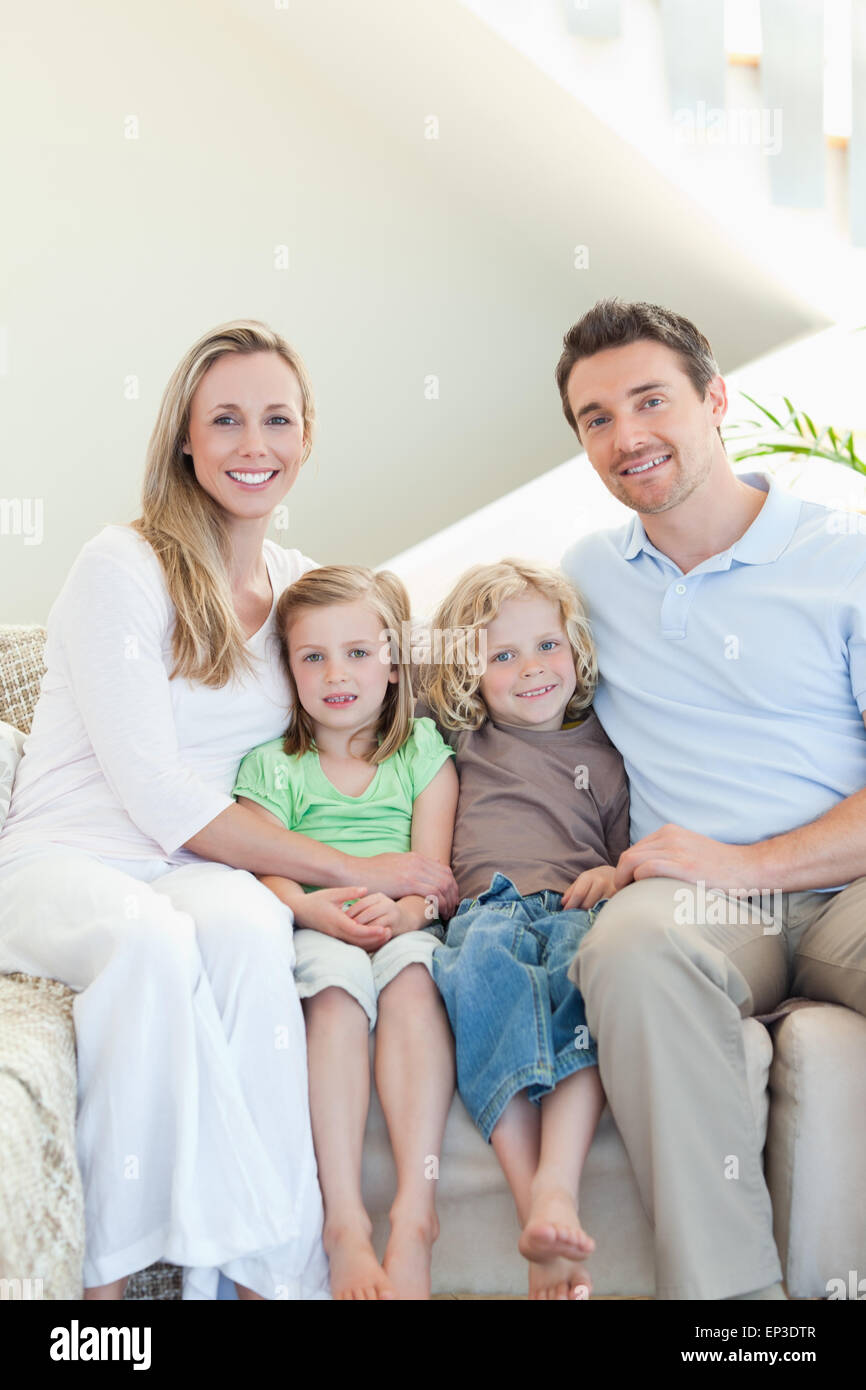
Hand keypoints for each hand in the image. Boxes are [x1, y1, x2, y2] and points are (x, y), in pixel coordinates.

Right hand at [299, 887, 391, 950]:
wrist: (299, 911)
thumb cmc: (316, 900)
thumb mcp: (332, 893)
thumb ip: (349, 892)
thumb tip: (365, 890)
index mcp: (336, 920)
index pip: (356, 930)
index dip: (371, 931)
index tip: (383, 928)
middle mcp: (336, 932)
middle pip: (359, 940)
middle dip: (375, 938)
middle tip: (390, 932)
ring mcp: (336, 937)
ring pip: (356, 944)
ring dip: (371, 942)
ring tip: (386, 936)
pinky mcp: (336, 938)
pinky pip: (352, 944)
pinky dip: (364, 943)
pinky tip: (375, 939)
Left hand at [341, 892, 407, 945]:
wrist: (407, 919)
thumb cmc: (385, 912)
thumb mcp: (375, 904)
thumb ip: (362, 905)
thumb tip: (340, 908)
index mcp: (379, 897)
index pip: (362, 903)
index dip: (351, 911)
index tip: (340, 918)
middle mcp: (387, 904)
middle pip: (368, 913)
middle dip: (355, 922)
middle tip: (344, 928)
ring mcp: (392, 916)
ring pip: (374, 924)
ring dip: (362, 931)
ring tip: (350, 935)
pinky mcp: (395, 927)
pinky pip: (380, 933)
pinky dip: (370, 937)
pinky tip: (361, 940)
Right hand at [361, 852, 458, 918]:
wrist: (353, 872)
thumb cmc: (369, 872)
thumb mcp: (392, 863)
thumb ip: (407, 866)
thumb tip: (419, 868)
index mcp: (415, 857)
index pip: (444, 870)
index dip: (452, 885)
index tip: (451, 899)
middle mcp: (417, 861)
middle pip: (448, 877)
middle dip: (454, 895)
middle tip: (453, 909)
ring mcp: (413, 870)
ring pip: (444, 886)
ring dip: (449, 902)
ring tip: (447, 914)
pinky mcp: (408, 881)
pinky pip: (434, 892)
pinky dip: (440, 904)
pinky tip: (438, 914)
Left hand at [561, 865, 617, 909]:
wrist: (619, 873)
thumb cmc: (596, 878)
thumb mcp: (582, 880)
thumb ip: (571, 891)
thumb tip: (563, 903)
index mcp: (589, 877)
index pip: (578, 894)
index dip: (571, 905)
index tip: (566, 912)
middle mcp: (601, 883)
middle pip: (587, 904)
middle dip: (579, 911)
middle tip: (575, 914)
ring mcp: (611, 891)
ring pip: (595, 909)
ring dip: (588, 913)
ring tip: (586, 912)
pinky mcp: (618, 899)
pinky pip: (604, 910)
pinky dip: (598, 913)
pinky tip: (596, 912)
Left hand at [614, 825, 763, 891]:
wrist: (747, 867)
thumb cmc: (720, 867)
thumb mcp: (690, 852)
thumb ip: (669, 856)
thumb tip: (646, 875)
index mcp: (669, 832)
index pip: (634, 850)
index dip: (625, 870)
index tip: (626, 887)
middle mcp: (669, 836)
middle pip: (628, 855)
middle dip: (619, 876)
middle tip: (621, 895)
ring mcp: (676, 849)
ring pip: (631, 861)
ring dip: (623, 881)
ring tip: (626, 898)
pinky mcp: (683, 865)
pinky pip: (646, 869)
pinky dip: (635, 882)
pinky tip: (639, 893)